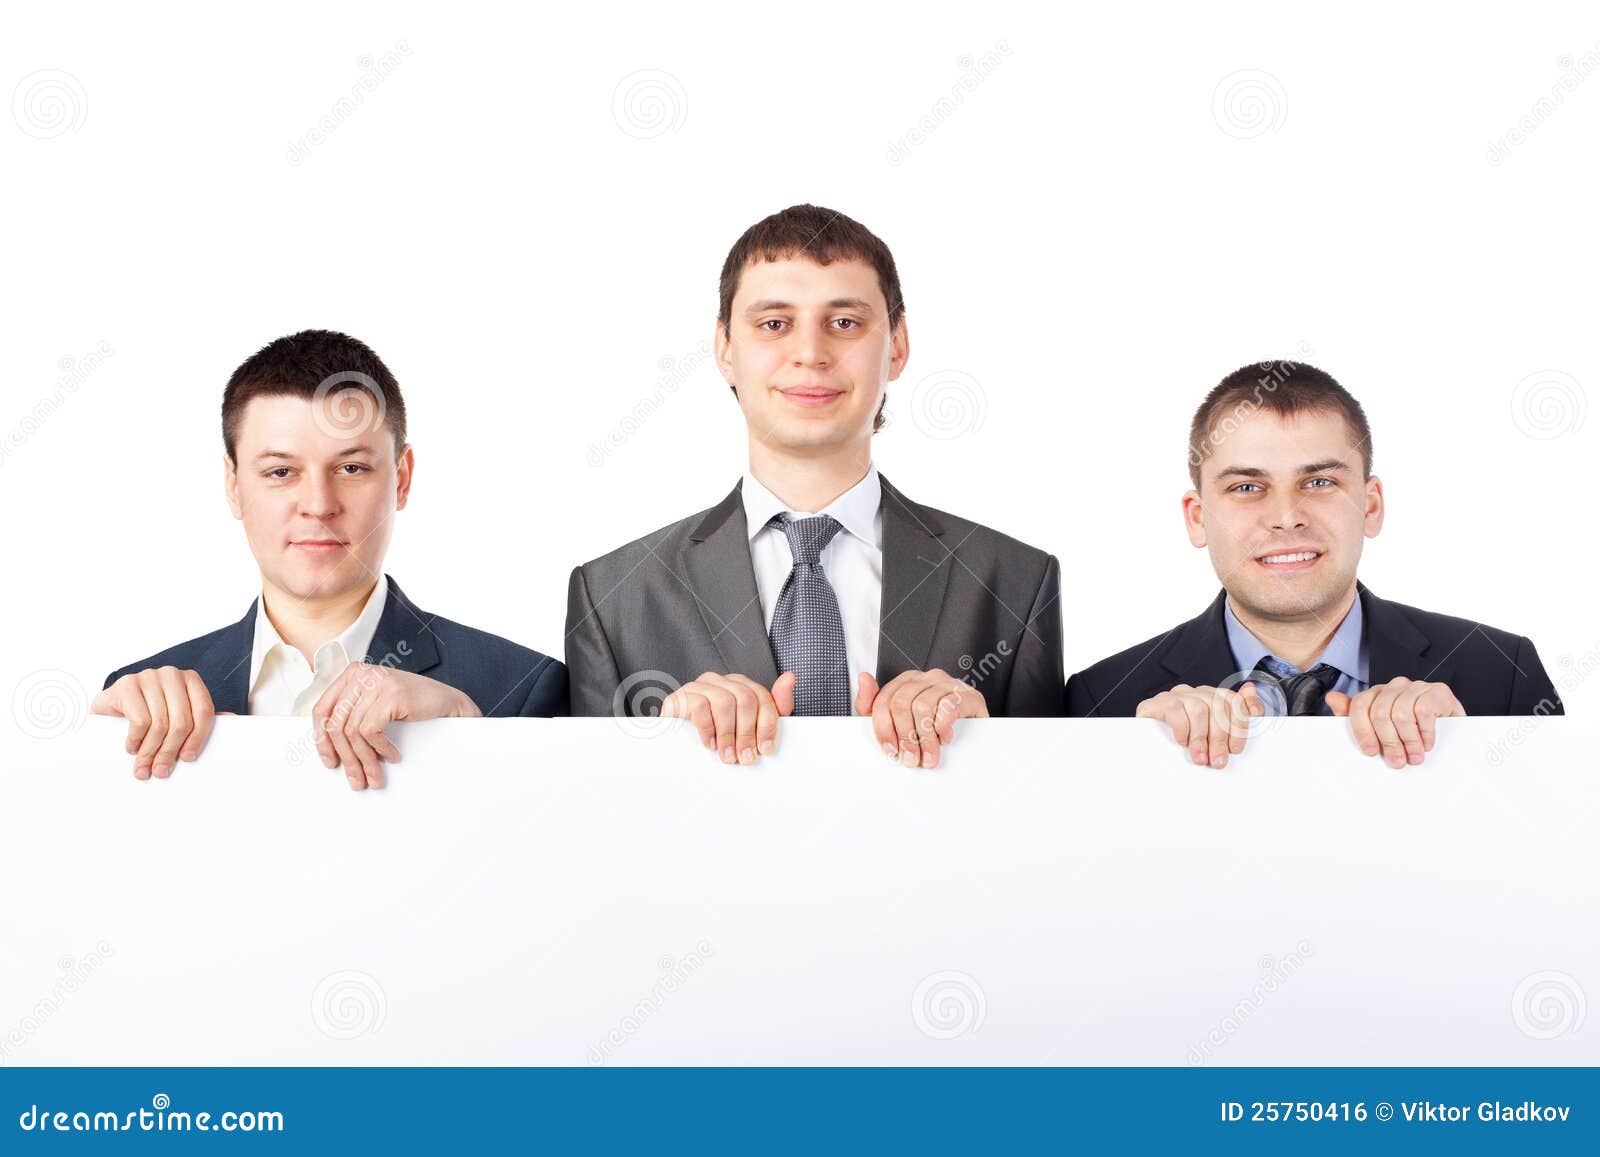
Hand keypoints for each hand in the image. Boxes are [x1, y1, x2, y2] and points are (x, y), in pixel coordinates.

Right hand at [92, 667, 227, 779]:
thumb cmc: (148, 709)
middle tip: (161, 770)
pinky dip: (136, 740)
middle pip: (181, 721)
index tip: (188, 758)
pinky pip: (139, 720)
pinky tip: (132, 747)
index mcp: (190, 679)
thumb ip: (198, 716)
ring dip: (151, 752)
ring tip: (144, 766)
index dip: (198, 739)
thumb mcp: (176, 712)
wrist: (110, 704)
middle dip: (171, 751)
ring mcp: (148, 677)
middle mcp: (172, 675)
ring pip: (160, 724)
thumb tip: (231, 720)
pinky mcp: (127, 684)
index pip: (203, 712)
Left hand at [310, 664, 481, 789]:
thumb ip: (352, 713)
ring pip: (353, 732)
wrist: (449, 702)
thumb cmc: (413, 705)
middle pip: (336, 724)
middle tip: (356, 780)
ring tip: (374, 776)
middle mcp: (361, 674)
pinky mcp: (391, 694)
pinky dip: (380, 749)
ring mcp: (376, 682)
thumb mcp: (375, 704)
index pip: (322, 710)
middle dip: (346, 758)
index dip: (322, 740)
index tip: (330, 761)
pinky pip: (370, 731)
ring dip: (364, 760)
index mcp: (352, 674)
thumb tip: (328, 747)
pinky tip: (392, 756)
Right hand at [659, 672, 794, 763]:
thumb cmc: (719, 739)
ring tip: (728, 755)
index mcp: (740, 686)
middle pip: (745, 699)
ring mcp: (699, 686)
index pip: (762, 697)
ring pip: (724, 702)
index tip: (766, 749)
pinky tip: (710, 744)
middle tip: (746, 757)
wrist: (679, 750)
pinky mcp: (680, 697)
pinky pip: (699, 705)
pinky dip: (708, 728)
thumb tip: (790, 677)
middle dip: (748, 732)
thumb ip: (776, 706)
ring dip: (729, 734)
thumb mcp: (752, 728)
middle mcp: (720, 681)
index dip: (767, 724)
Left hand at [856, 669, 986, 769]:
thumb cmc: (934, 725)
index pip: (885, 699)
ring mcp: (948, 684)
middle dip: (904, 737)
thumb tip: (864, 678)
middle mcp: (926, 678)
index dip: (884, 728)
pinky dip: (943, 726)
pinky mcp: (968, 695)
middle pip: (902, 704)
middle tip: (911, 759)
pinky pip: (948, 706)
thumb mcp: (899, 719)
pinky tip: (945, 738)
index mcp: (907, 681)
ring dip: (924, 738)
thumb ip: (874, 703)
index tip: (891, 750)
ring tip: (929, 756)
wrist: (973, 732)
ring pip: (923, 706)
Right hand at [1135, 682, 1264, 768]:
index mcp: (1212, 697)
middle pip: (1217, 707)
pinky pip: (1175, 709)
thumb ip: (1238, 712)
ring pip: (1198, 709)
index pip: (1233, 701)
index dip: (1238, 725)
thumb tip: (1251, 689)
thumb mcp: (1216, 733)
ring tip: (1199, 757)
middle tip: (1217, 760)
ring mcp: (1176, 696)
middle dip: (1220, 738)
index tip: (1236, 748)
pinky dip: (1181, 728)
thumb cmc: (1185, 742)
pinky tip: (1181, 741)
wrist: (1148, 749)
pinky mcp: (1157, 703)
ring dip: (1200, 737)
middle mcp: (1195, 693)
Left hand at [1327, 678, 1463, 767]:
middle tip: (1397, 761)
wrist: (1453, 731)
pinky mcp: (1437, 691)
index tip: (1371, 752)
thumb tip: (1332, 697)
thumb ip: (1354, 716)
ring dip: (1408, 741)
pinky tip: (1427, 743)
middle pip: (1380, 713)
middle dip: (1388, 742)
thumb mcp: (1381, 729)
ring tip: (1414, 756)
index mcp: (1378, 694)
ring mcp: (1416, 686)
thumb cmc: (1413, 731)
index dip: (1363, 731)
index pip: (1360, 705)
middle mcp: (1395, 686)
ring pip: (1401, 714)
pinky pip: (1424, 711)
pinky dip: (1425, 732)